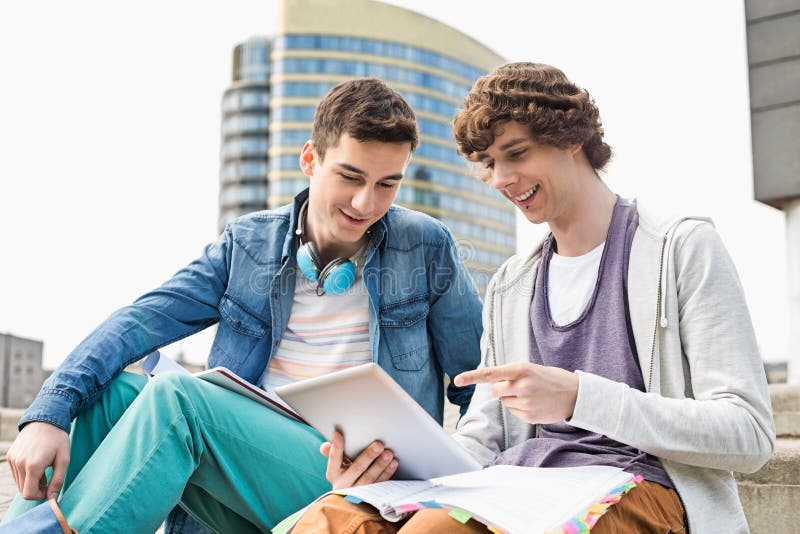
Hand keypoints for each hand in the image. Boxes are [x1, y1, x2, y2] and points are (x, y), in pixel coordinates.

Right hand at [6, 422, 70, 499]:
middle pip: (23, 490)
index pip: (29, 494)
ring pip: (19, 482)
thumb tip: (51, 499)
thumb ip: (58, 481)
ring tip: (43, 469)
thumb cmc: (58, 440)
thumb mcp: (64, 460)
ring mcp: (13, 459)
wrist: (45, 420)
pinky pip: (16, 473)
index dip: (39, 496)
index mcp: (33, 465)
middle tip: (48, 479)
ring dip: (31, 481)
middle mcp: (19, 463)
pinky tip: (35, 463)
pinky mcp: (10, 456)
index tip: (49, 489)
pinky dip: (25, 473)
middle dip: (36, 489)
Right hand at [319, 431, 397, 489]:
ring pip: (370, 478)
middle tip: (379, 444)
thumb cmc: (344, 474)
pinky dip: (387, 473)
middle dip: (368, 456)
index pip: (334, 458)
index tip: (338, 434)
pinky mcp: (370, 496)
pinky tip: (393, 463)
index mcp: (333, 473)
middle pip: (357, 468)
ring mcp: (357, 492)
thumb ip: (333, 453)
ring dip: (380, 465)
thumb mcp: (336, 465)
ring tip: (388, 453)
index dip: (336, 446)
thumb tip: (325, 446)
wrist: (350, 500)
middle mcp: (344, 484)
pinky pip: (380, 484)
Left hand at [454, 362, 578, 424]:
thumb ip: (512, 374)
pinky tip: (535, 404)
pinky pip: (513, 412)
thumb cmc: (550, 378)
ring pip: (504, 401)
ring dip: (512, 398)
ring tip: (532, 394)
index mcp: (520, 369)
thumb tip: (493, 385)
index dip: (471, 377)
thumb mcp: (531, 369)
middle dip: (503, 388)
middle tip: (520, 386)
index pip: (490, 374)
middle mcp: (521, 385)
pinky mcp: (528, 416)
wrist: (576, 394)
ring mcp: (525, 402)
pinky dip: (520, 408)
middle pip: (495, 390)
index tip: (457, 380)